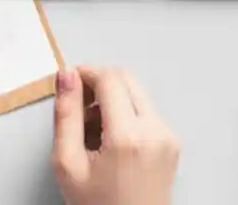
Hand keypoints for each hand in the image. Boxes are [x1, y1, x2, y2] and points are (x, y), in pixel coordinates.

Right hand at [52, 67, 179, 204]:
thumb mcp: (67, 164)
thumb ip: (65, 115)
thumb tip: (66, 78)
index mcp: (129, 137)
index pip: (110, 79)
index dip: (86, 74)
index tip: (70, 83)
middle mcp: (155, 131)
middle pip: (127, 79)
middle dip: (99, 84)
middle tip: (79, 107)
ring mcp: (168, 137)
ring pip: (137, 93)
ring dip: (112, 99)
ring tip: (92, 132)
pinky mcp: (172, 142)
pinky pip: (147, 111)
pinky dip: (125, 114)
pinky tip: (109, 141)